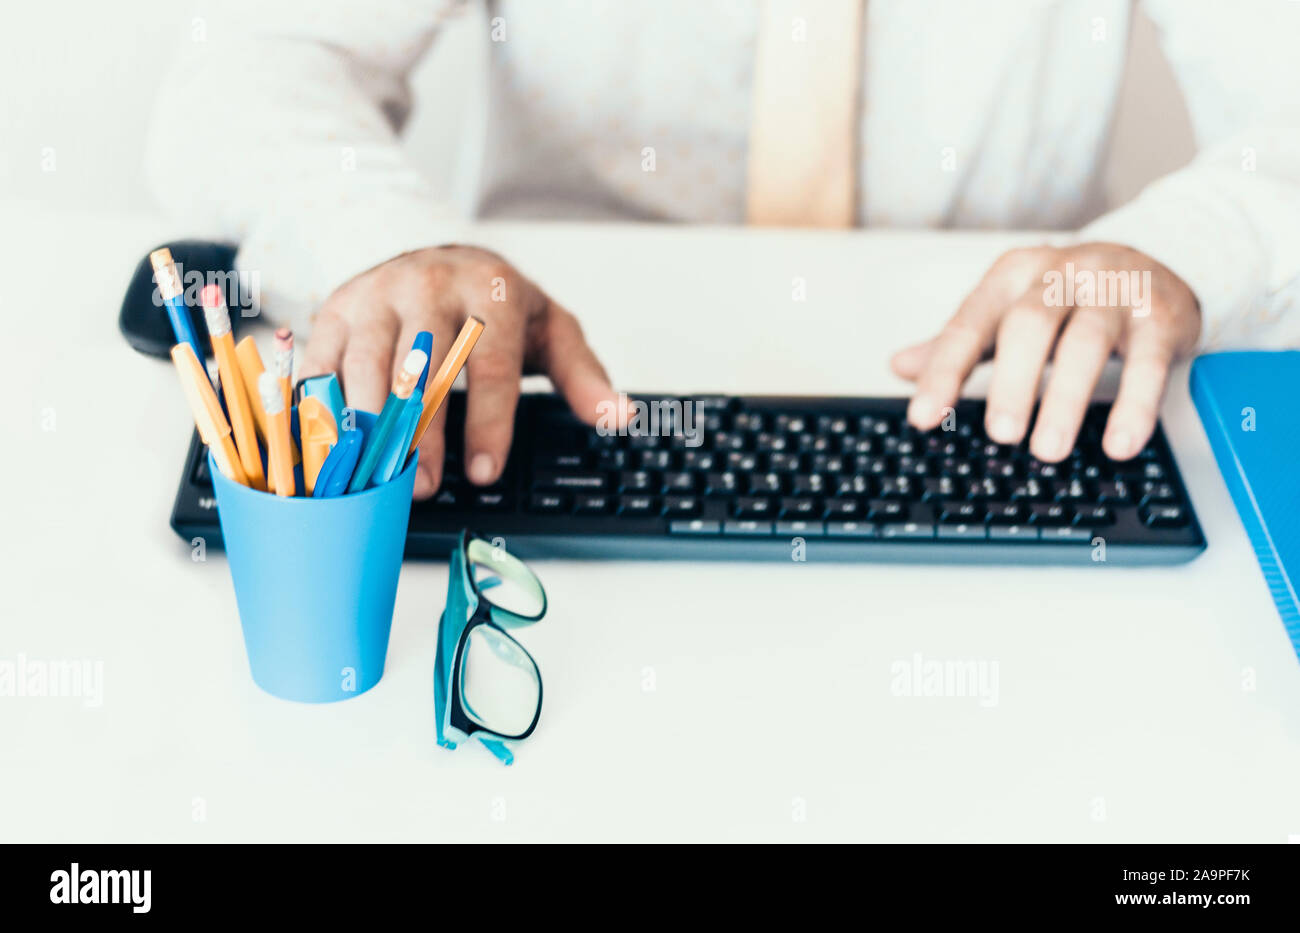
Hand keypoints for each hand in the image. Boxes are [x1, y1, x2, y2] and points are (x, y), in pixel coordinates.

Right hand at [300, 246, 624, 497]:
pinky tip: (329, 449)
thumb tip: (620, 417)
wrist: (433, 254)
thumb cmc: (495, 304)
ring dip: (370, 428)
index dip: (489, 421)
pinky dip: (321, 408)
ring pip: (367, 366)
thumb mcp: (551, 330)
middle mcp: (429, 286)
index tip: (486, 471)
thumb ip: (583, 376)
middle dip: (422, 433)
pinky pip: (322, 363)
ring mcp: (377, 296)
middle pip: (422, 367)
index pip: (490, 362)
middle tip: (423, 488)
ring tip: (376, 478)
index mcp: (490, 290)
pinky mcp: (335, 309)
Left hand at [891, 243, 1200, 461]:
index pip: (969, 325)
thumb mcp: (1007, 309)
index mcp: (1011, 277)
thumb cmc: (1068, 295)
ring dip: (1067, 401)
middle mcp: (1059, 276)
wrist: (1156, 259)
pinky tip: (1120, 444)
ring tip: (1049, 450)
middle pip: (1029, 326)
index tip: (922, 417)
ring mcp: (1112, 292)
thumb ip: (959, 341)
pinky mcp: (1159, 315)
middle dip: (1013, 383)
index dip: (943, 372)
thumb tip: (898, 366)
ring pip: (1086, 343)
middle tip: (1001, 435)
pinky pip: (1147, 361)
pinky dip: (1135, 405)